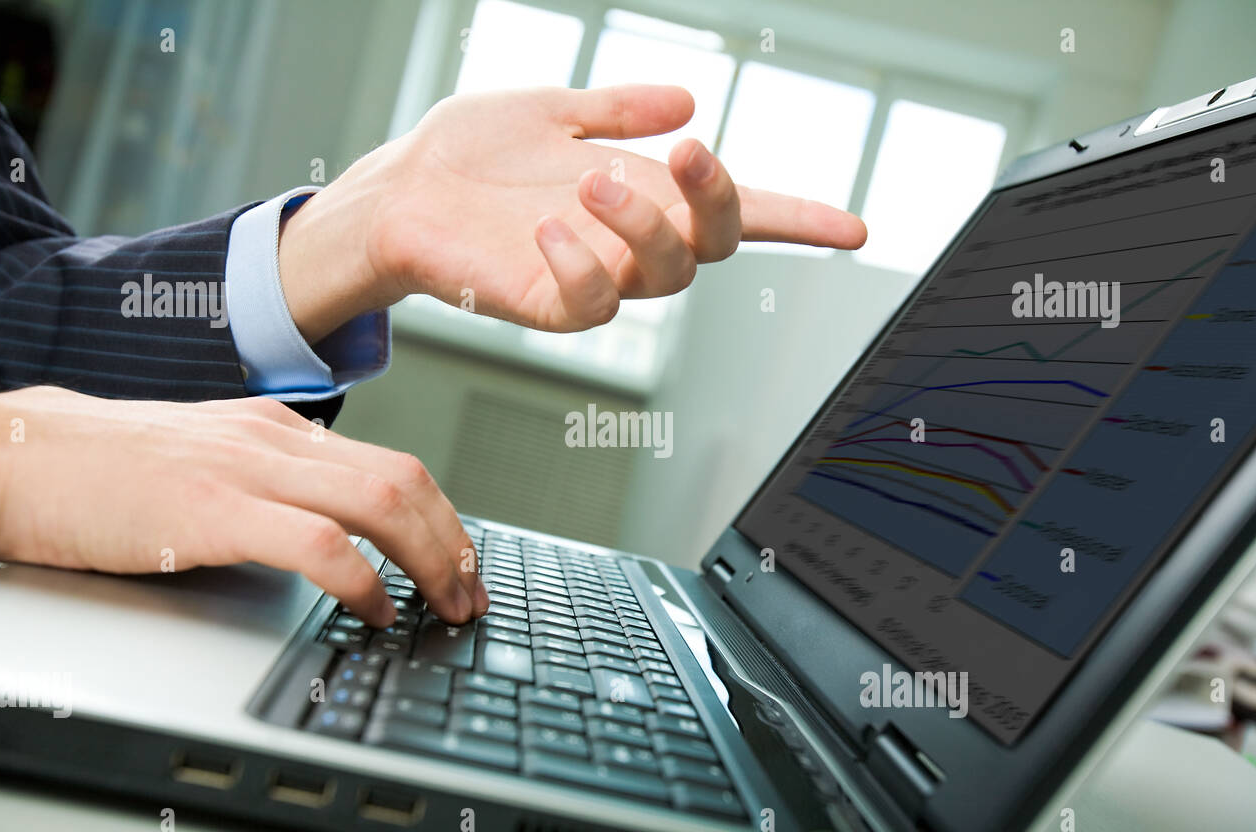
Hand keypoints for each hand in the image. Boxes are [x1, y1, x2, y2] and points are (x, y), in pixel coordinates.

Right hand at [0, 387, 486, 626]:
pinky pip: (316, 543)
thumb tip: (326, 535)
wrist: (13, 454)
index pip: (392, 469)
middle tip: (471, 597)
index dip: (443, 522)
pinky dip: (361, 582)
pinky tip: (373, 612)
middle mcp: (274, 441)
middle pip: (404, 483)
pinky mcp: (210, 511)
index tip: (461, 565)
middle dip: (454, 546)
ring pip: (379, 504)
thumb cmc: (101, 470)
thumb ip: (268, 488)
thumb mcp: (206, 465)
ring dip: (430, 563)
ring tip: (444, 608)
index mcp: (278, 432)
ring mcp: (245, 470)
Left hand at [278, 84, 866, 339]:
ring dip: (642, 223)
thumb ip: (618, 110)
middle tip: (687, 153)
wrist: (399, 188)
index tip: (855, 226)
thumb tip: (687, 102)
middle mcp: (629, 245)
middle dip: (713, 199)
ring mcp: (591, 279)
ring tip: (588, 181)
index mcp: (644, 195)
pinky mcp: (546, 304)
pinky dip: (582, 262)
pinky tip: (551, 224)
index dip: (797, 221)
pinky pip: (590, 305)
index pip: (735, 215)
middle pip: (710, 246)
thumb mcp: (553, 110)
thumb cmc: (471, 153)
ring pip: (660, 275)